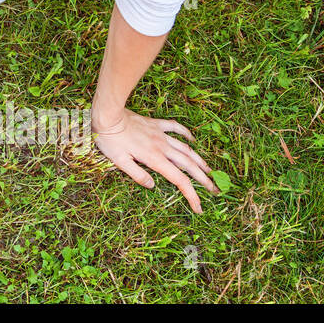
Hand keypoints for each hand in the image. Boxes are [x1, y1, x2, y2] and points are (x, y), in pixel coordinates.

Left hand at [91, 106, 217, 212]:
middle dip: (204, 179)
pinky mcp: (155, 124)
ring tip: (210, 170)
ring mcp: (160, 134)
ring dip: (200, 160)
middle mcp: (162, 146)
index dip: (191, 195)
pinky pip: (175, 128)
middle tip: (215, 190)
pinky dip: (186, 134)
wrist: (108, 115)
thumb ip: (137, 175)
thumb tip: (153, 186)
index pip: (179, 180)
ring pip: (186, 148)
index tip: (199, 207)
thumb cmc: (110, 139)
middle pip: (189, 165)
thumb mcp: (119, 161)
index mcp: (154, 158)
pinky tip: (193, 139)